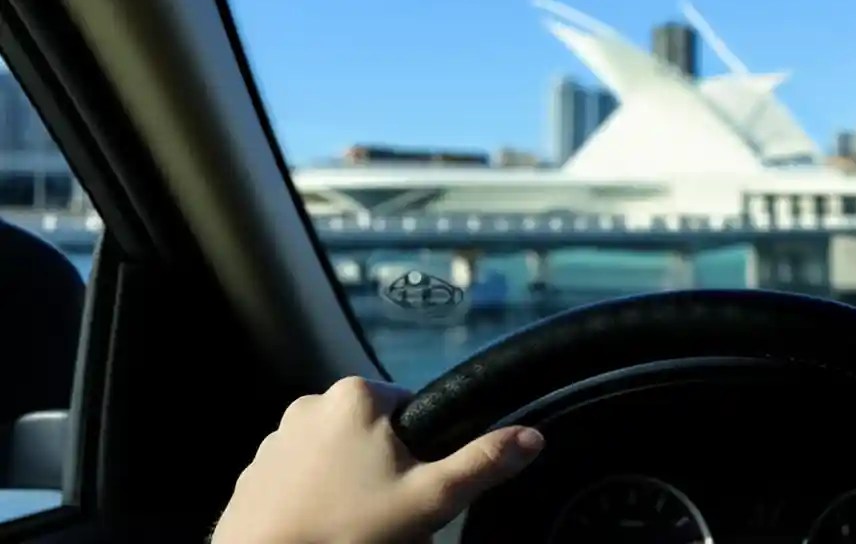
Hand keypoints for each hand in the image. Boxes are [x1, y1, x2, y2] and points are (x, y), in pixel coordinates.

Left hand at [211, 376, 543, 543]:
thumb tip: (532, 436)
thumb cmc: (349, 531)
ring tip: (352, 527)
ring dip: (348, 484)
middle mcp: (311, 402)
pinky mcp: (253, 472)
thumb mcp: (429, 501)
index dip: (420, 451)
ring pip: (335, 457)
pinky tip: (321, 529)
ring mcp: (276, 437)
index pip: (410, 410)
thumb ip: (482, 464)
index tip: (412, 487)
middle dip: (384, 470)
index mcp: (356, 395)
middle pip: (372, 434)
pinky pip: (299, 478)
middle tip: (386, 514)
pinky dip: (313, 498)